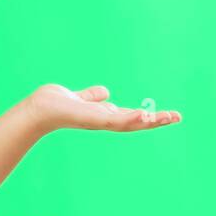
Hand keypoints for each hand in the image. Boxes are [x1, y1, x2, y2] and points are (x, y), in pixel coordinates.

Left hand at [26, 84, 181, 133]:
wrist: (38, 109)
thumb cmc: (56, 104)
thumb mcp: (80, 98)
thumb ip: (91, 96)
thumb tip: (105, 92)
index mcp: (104, 115)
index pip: (132, 116)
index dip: (150, 116)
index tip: (168, 114)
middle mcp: (104, 120)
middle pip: (135, 122)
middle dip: (156, 121)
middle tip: (177, 117)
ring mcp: (98, 121)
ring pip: (129, 123)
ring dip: (148, 120)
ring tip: (168, 117)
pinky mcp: (91, 119)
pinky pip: (113, 120)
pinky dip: (129, 118)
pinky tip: (143, 115)